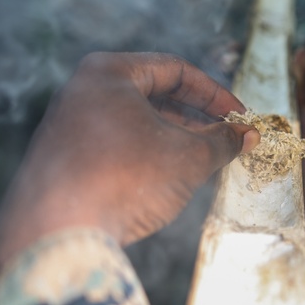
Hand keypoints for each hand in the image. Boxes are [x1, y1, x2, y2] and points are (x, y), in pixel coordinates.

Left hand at [0, 52, 258, 285]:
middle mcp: (81, 91)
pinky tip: (168, 179)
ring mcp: (67, 125)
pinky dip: (147, 154)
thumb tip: (247, 136)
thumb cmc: (125, 180)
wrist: (57, 234)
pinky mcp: (62, 159)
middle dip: (196, 117)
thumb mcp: (189, 157)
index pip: (176, 70)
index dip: (216, 94)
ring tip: (204, 160)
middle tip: (226, 137)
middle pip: (153, 94)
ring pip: (134, 122)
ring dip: (174, 138)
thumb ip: (223, 141)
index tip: (240, 116)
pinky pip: (115, 145)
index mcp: (108, 73)